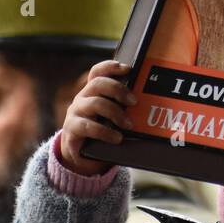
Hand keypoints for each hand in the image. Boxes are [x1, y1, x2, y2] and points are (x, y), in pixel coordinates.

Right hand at [59, 60, 136, 175]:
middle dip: (118, 90)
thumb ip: (124, 109)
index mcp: (93, 92)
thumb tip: (151, 107)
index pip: (98, 72)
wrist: (81, 155)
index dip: (111, 67)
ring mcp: (75, 112)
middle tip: (134, 102)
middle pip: (98, 84)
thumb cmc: (102, 132)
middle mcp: (83, 98)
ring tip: (128, 125)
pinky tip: (117, 138)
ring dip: (115, 113)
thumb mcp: (112, 118)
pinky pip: (88, 126)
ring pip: (95, 103)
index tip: (128, 69)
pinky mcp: (72, 129)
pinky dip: (105, 132)